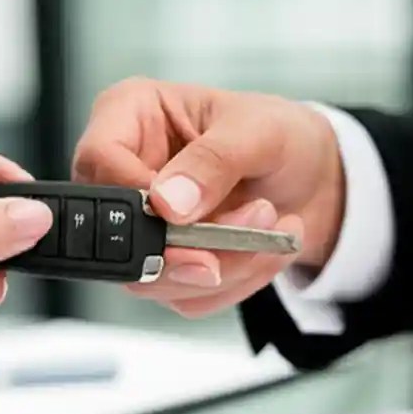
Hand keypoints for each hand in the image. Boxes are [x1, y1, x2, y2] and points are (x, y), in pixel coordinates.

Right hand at [72, 77, 343, 316]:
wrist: (314, 178)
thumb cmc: (281, 135)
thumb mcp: (258, 130)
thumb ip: (213, 162)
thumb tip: (168, 202)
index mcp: (129, 116)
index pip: (98, 162)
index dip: (136, 198)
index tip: (186, 212)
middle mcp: (124, 174)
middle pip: (116, 235)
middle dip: (188, 247)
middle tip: (249, 232)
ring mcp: (141, 227)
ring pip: (152, 279)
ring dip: (223, 266)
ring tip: (272, 226)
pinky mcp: (165, 267)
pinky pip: (185, 297)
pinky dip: (234, 283)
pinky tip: (264, 250)